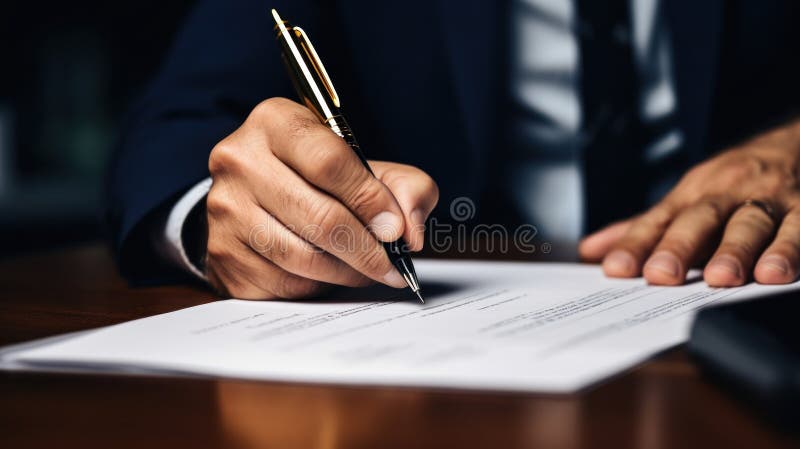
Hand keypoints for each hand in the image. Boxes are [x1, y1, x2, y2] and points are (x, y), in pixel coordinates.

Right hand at [205, 98, 438, 298]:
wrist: (256, 201)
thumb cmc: (319, 179)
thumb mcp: (365, 166)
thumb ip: (405, 186)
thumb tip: (409, 232)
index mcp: (275, 122)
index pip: (330, 162)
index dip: (371, 200)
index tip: (395, 228)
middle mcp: (240, 160)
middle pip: (320, 216)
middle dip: (367, 248)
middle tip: (391, 265)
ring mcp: (225, 209)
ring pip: (303, 255)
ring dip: (347, 271)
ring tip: (368, 271)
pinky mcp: (223, 252)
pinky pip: (284, 280)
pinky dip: (318, 285)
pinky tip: (332, 275)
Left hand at [579, 121, 799, 285]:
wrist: (798, 145)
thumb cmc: (735, 182)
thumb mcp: (687, 199)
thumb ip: (643, 228)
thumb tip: (591, 250)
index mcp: (693, 195)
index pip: (657, 221)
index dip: (635, 245)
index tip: (615, 270)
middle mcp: (728, 194)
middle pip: (701, 219)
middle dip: (680, 246)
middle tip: (662, 274)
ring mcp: (770, 200)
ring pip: (752, 224)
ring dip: (737, 250)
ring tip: (722, 277)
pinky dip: (792, 250)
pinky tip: (779, 272)